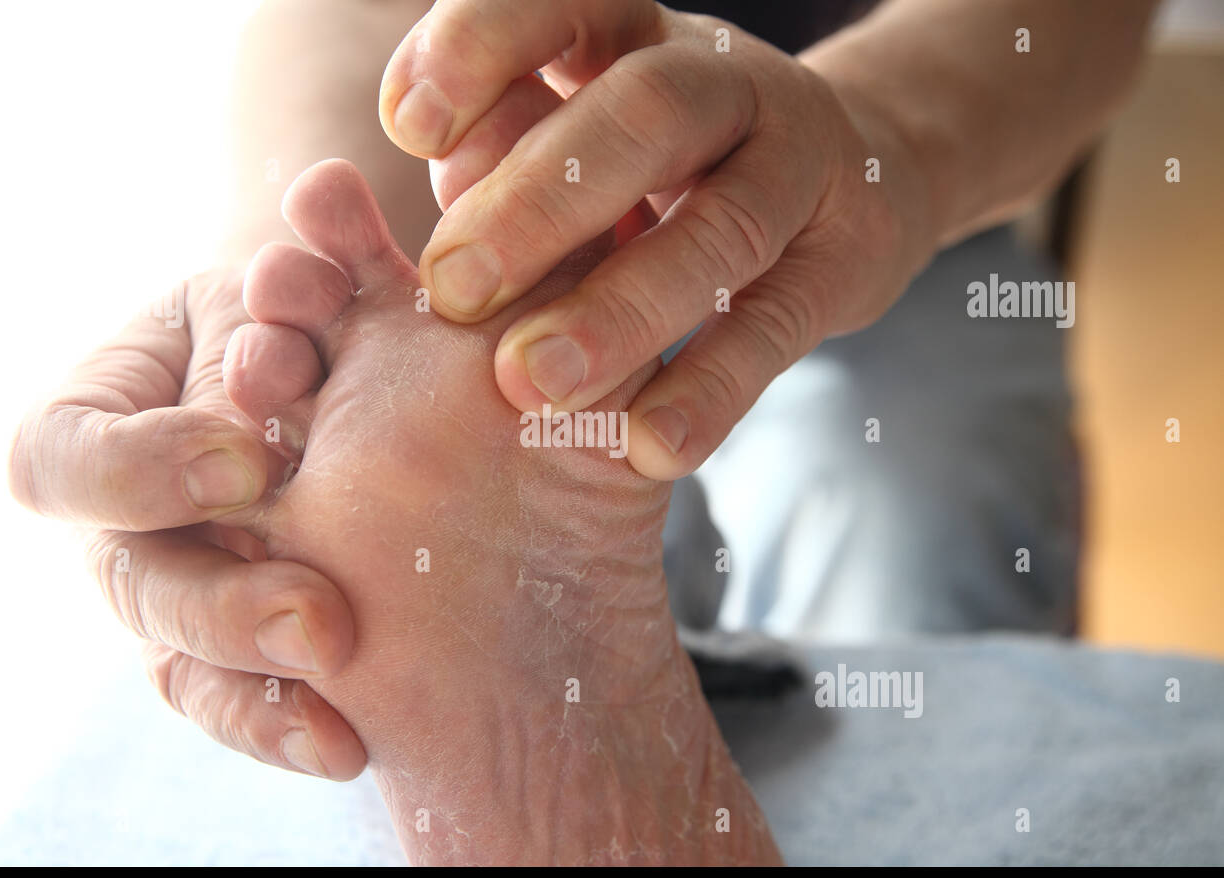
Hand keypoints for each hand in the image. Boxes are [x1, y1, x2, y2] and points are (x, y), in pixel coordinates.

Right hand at [9, 270, 365, 779]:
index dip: (149, 471)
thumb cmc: (276, 316)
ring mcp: (172, 591)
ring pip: (182, 666)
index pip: (72, 463)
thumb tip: (270, 368)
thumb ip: (266, 320)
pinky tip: (344, 747)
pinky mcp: (229, 647)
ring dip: (258, 698)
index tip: (248, 463)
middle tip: (320, 626)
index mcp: (92, 425)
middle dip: (226, 611)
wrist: (321, 362)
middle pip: (137, 589)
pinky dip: (286, 729)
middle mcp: (121, 524)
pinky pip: (239, 705)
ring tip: (337, 734)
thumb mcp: (260, 296)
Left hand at [379, 0, 933, 478]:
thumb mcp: (594, 131)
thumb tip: (448, 166)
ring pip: (721, 230)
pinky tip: (648, 446)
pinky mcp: (843, 262)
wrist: (857, 176)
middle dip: (541, 201)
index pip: (563, 5)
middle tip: (454, 287)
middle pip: (644, 117)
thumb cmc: (676, 163)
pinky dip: (711, 390)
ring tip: (533, 382)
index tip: (407, 128)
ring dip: (621, 309)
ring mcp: (800, 168)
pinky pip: (776, 328)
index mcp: (640, 35)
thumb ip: (519, 144)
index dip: (483, 49)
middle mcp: (726, 84)